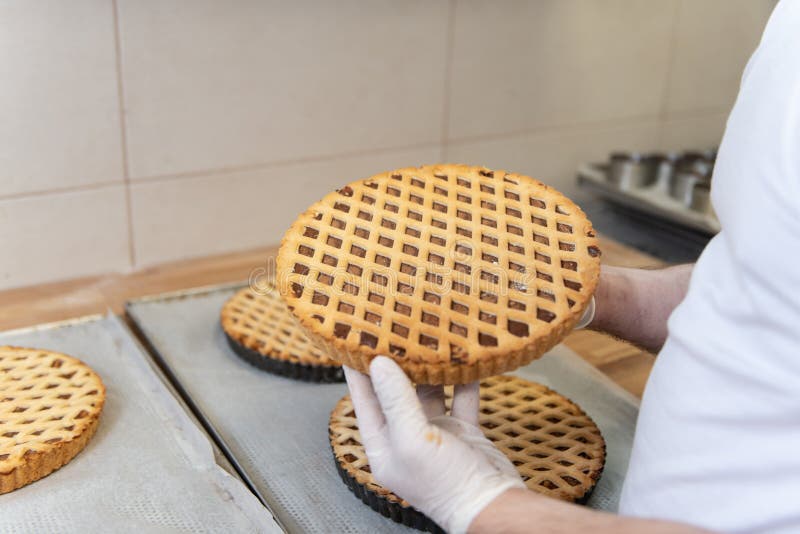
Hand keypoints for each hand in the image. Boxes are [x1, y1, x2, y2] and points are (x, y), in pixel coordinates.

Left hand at [344, 357, 525, 533]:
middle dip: (396, 363)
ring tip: (427, 339)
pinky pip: (460, 398)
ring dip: (430, 368)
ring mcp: (436, 434)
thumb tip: (378, 363)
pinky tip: (464, 359)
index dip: (358, 371)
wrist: (492, 505)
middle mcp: (406, 438)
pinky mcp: (463, 431)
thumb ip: (396, 399)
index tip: (354, 341)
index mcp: (384, 446)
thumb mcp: (412, 439)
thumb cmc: (444, 483)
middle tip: (394, 331)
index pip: (364, 401)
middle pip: (396, 392)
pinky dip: (463, 379)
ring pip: (429, 391)